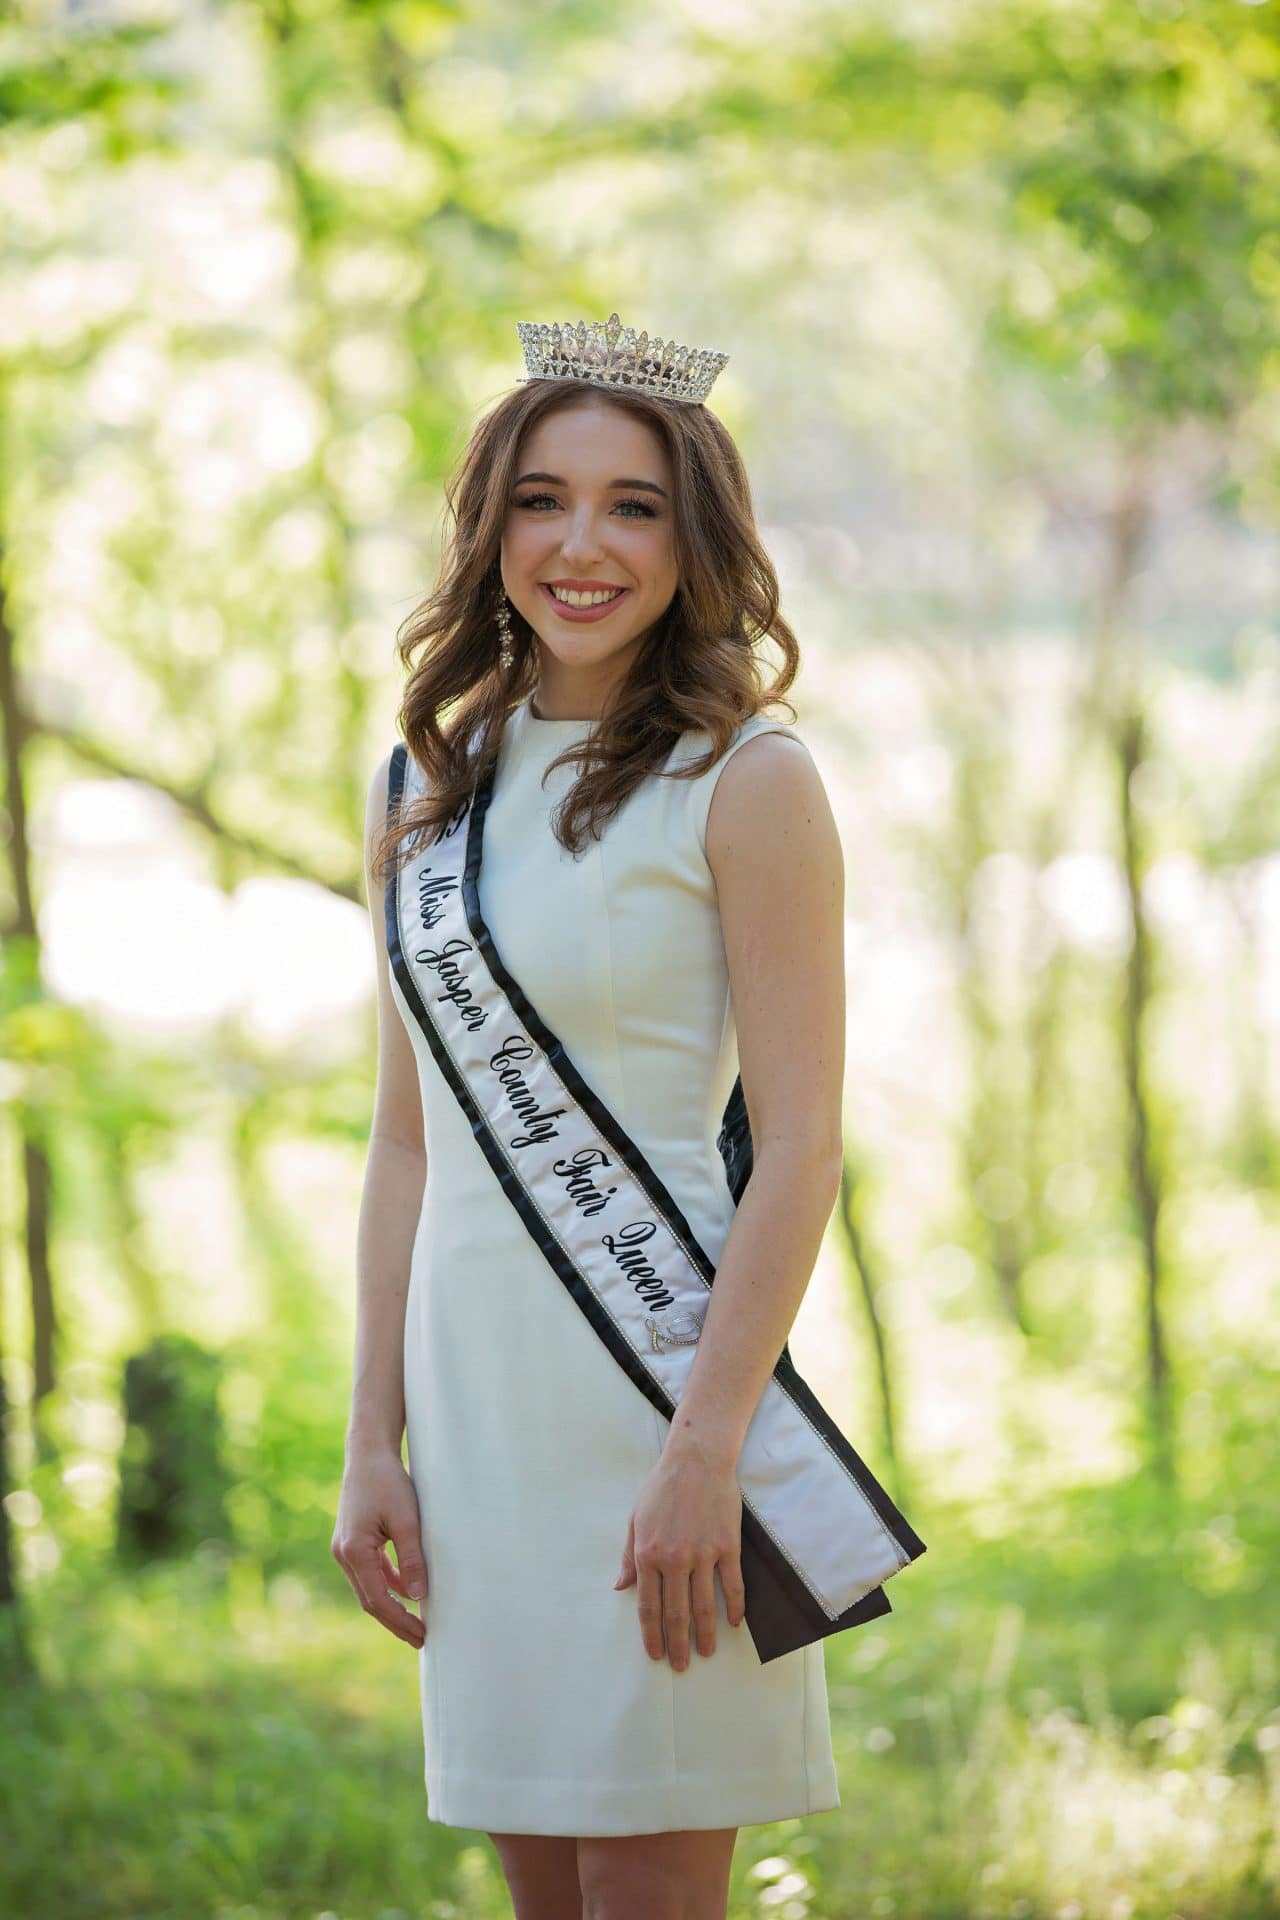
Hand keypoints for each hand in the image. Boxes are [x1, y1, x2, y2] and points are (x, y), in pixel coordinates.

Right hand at [332, 1445, 427, 1648]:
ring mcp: (344, 1548)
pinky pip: (369, 1572)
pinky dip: (386, 1584)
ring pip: (368, 1588)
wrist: (368, 1453)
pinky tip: (404, 1590)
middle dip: (395, 1621)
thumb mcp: (407, 1519)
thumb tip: (417, 1597)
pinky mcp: (352, 1541)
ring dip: (390, 1605)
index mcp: (353, 1552)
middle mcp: (343, 1554)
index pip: (378, 1601)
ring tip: (415, 1622)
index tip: (422, 1635)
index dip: (400, 1621)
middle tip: (421, 1638)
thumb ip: (412, 1559)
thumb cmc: (388, 1481)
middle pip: (370, 1600)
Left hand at [613, 1437, 745, 1669]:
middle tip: (682, 1666)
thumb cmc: (662, 1487)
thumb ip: (629, 1557)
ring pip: (705, 1606)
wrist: (697, 1460)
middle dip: (678, 1644)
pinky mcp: (727, 1547)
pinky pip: (733, 1585)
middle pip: (676, 1613)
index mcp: (648, 1554)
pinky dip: (735, 1608)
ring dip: (706, 1634)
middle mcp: (675, 1560)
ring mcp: (703, 1555)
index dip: (652, 1634)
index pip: (649, 1606)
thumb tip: (620, 1587)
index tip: (657, 1654)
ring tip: (706, 1653)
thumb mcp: (635, 1519)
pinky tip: (733, 1624)